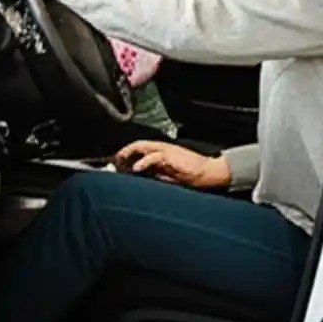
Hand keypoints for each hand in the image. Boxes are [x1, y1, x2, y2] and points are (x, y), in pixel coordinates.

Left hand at [114, 140, 230, 188]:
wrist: (207, 172)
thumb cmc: (191, 173)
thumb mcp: (169, 174)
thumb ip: (155, 172)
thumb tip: (139, 176)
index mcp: (162, 152)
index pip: (140, 148)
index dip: (127, 153)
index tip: (117, 162)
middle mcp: (162, 148)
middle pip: (139, 145)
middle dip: (125, 152)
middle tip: (115, 160)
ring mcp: (166, 151)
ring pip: (144, 146)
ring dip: (130, 153)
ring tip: (120, 160)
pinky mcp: (171, 156)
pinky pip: (154, 156)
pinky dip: (143, 161)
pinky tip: (136, 168)